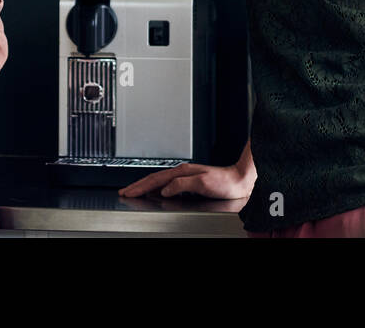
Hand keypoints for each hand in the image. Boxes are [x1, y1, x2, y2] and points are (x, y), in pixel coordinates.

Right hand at [118, 163, 254, 200]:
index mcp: (182, 172)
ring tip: (135, 191)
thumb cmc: (225, 182)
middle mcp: (182, 173)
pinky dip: (156, 188)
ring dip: (145, 186)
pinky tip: (155, 192)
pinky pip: (166, 185)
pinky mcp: (189, 183)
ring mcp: (185, 177)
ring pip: (159, 181)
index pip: (156, 180)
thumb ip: (182, 185)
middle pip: (154, 179)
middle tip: (125, 191)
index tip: (129, 192)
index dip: (141, 186)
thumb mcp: (203, 183)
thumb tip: (165, 189)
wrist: (239, 180)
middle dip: (138, 185)